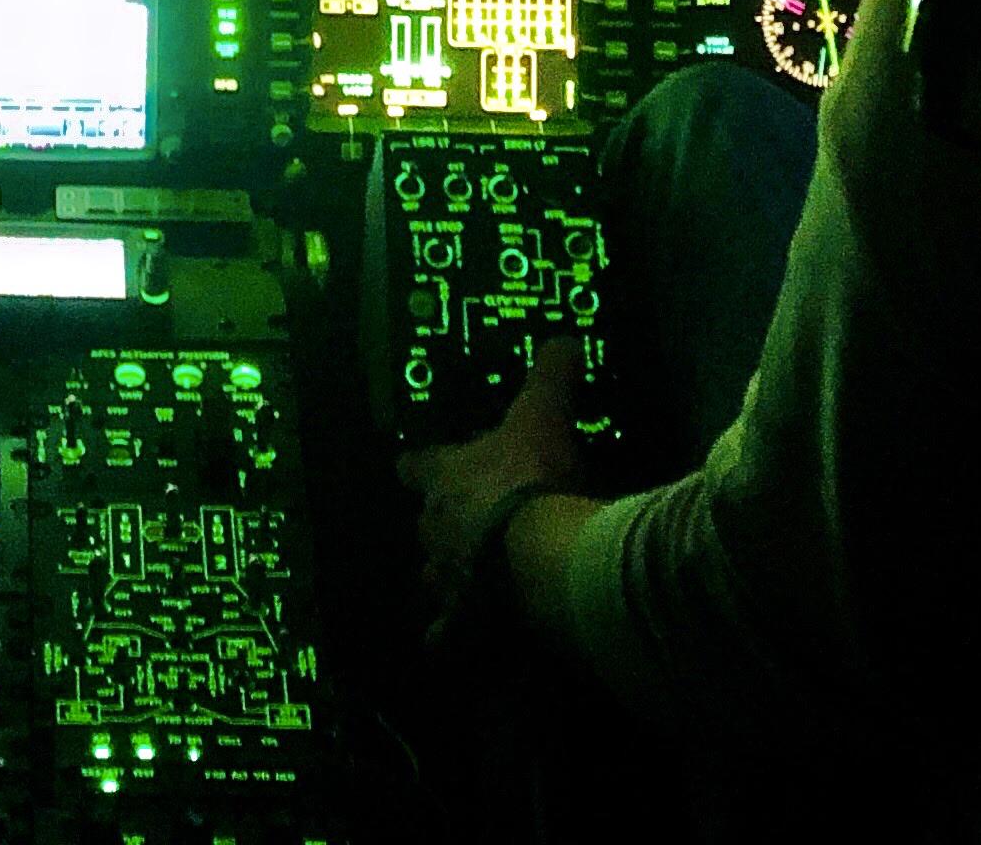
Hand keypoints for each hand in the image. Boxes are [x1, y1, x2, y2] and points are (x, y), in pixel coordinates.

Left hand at [395, 337, 585, 625]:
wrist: (536, 555)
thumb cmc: (530, 478)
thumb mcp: (542, 416)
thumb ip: (549, 377)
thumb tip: (563, 340)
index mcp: (444, 478)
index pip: (416, 466)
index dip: (420, 466)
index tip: (418, 467)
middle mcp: (433, 527)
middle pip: (425, 523)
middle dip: (442, 525)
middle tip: (468, 526)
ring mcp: (444, 578)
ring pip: (433, 577)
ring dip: (449, 576)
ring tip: (470, 580)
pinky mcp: (460, 621)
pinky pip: (447, 634)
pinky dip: (453, 636)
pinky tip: (463, 640)